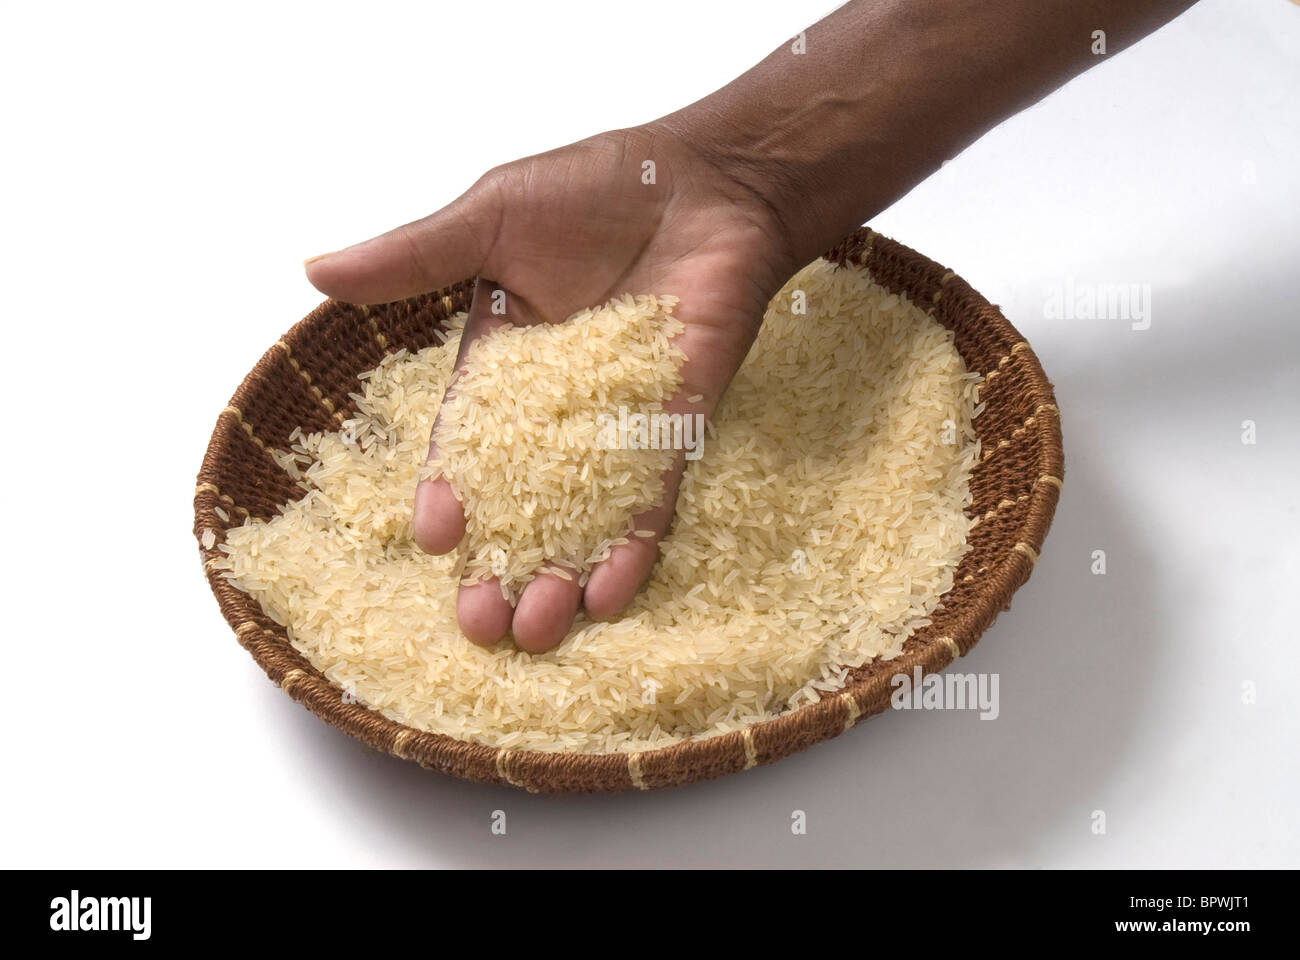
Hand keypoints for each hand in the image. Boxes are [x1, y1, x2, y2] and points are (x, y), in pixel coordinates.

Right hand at [305, 124, 795, 651]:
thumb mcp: (492, 217)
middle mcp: (559, 406)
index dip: (449, 490)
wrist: (709, 178)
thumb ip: (416, 256)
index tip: (434, 539)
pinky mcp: (680, 424)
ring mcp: (622, 420)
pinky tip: (611, 594)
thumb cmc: (599, 185)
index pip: (467, 441)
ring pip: (585, 512)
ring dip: (563, 571)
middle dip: (501, 560)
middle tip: (480, 625)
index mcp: (505, 361)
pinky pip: (654, 494)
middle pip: (522, 498)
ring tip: (539, 632)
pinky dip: (634, 542)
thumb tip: (314, 270)